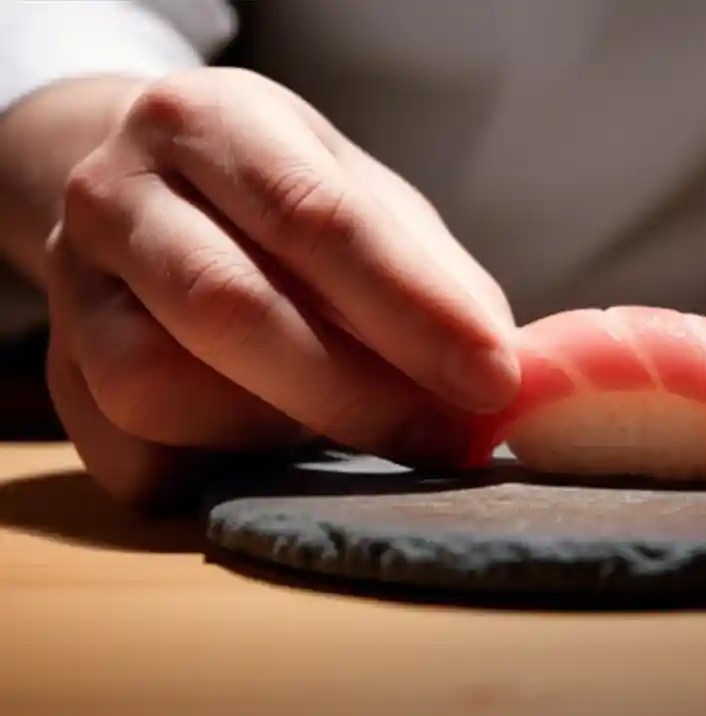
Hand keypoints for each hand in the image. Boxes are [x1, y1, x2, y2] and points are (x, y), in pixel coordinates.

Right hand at [44, 69, 518, 504]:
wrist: (153, 197)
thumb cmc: (286, 206)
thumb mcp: (369, 204)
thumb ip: (435, 282)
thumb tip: (510, 383)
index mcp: (211, 122)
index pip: (317, 217)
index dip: (414, 308)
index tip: (493, 377)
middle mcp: (117, 192)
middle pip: (230, 305)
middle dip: (357, 389)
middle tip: (448, 437)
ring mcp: (72, 287)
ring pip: (160, 384)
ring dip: (282, 426)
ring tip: (362, 424)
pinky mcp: (58, 375)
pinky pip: (135, 452)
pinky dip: (225, 466)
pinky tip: (279, 443)